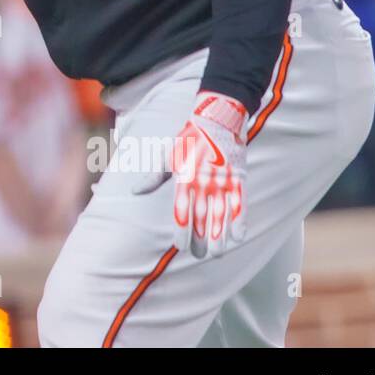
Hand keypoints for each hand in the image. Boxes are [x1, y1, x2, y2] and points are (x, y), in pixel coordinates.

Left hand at [133, 92, 247, 258]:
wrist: (216, 119)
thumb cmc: (187, 139)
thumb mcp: (166, 156)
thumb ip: (152, 177)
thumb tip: (134, 191)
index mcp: (184, 177)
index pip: (182, 210)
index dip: (181, 230)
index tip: (179, 246)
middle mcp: (204, 182)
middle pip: (202, 217)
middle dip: (200, 239)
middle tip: (198, 255)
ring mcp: (223, 181)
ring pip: (221, 214)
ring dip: (219, 236)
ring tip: (216, 254)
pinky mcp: (239, 178)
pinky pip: (240, 203)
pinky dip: (239, 220)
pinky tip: (238, 237)